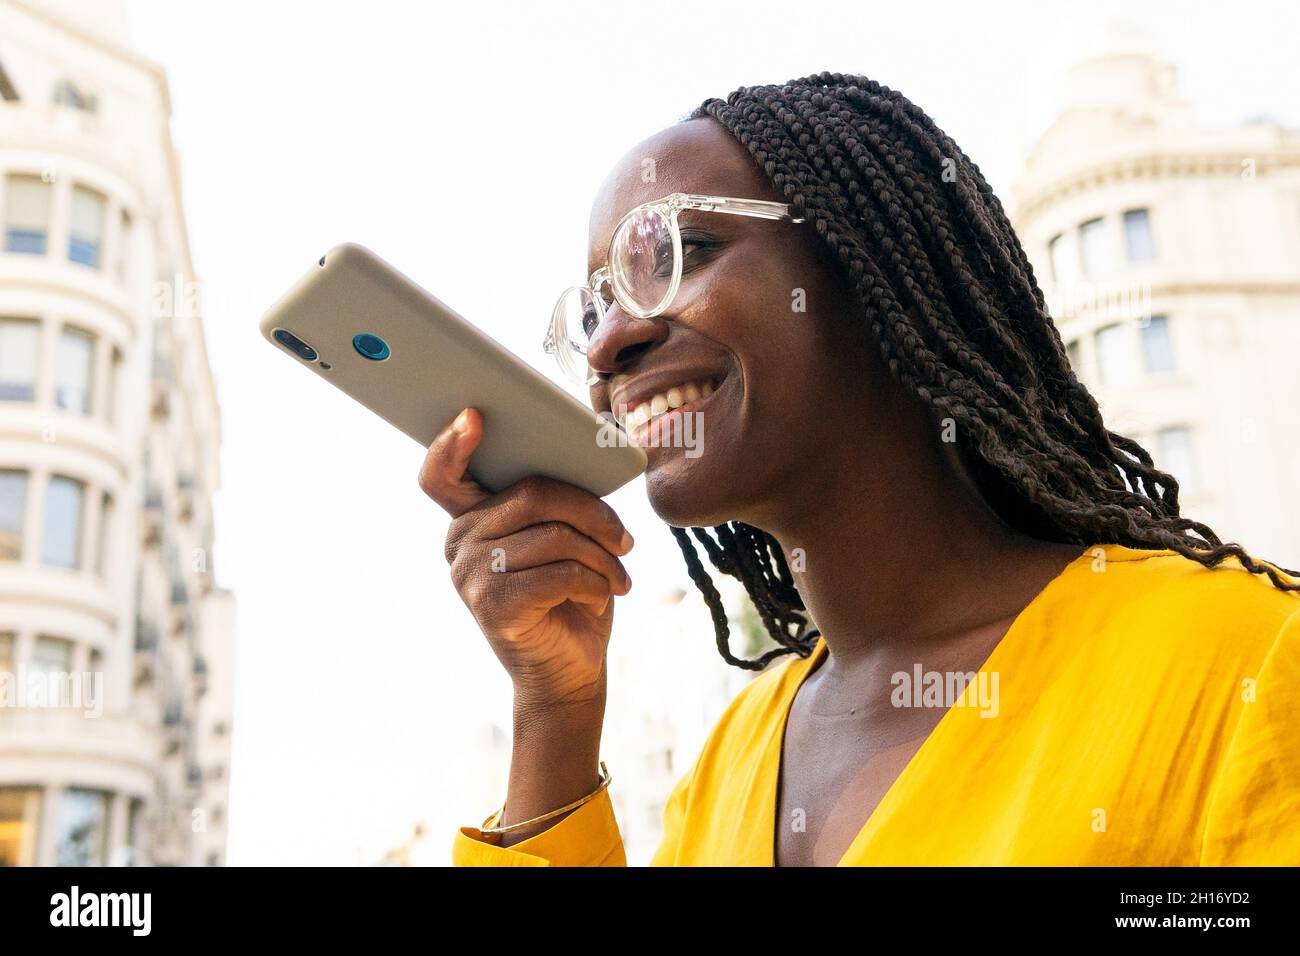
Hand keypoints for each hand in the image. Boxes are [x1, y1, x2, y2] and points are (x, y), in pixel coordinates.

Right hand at [418, 407, 633, 707]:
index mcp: (470, 518)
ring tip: (620, 572)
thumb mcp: (561, 539)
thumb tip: (580, 459)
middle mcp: (459, 542)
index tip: (475, 416)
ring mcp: (470, 576)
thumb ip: (552, 504)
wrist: (568, 669)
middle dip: (591, 511)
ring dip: (602, 554)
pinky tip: (608, 591)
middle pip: (532, 495)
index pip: (442, 474)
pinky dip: (597, 580)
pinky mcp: (492, 607)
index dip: (453, 443)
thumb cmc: (570, 594)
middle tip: (624, 538)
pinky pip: (560, 572)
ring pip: (554, 536)